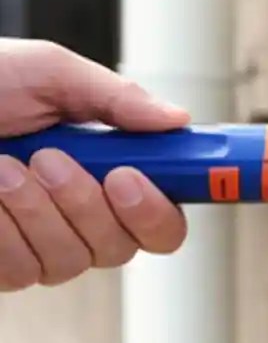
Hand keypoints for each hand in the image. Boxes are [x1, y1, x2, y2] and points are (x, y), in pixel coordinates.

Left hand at [0, 39, 189, 289]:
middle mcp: (79, 217)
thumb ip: (114, 97)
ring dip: (34, 211)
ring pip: (71, 262)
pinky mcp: (1, 266)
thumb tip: (175, 118)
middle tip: (53, 159)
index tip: (136, 177)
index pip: (163, 217)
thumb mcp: (44, 73)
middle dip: (87, 204)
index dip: (162, 208)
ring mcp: (38, 246)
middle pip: (124, 247)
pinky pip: (19, 269)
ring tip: (1, 165)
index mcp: (105, 171)